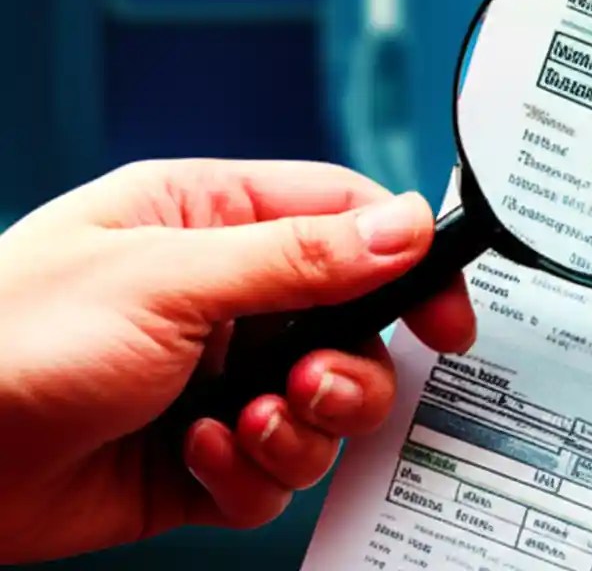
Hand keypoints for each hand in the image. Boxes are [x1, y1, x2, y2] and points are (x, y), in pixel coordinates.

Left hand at [0, 159, 475, 563]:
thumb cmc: (12, 337)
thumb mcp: (168, 279)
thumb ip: (300, 256)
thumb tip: (406, 227)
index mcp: (212, 220)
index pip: (348, 220)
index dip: (409, 264)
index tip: (446, 318)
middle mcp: (227, 298)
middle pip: (355, 328)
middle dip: (349, 372)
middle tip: (314, 387)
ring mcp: (219, 378)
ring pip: (324, 408)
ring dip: (301, 429)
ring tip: (243, 424)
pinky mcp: (205, 454)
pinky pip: (276, 470)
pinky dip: (251, 474)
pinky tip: (199, 458)